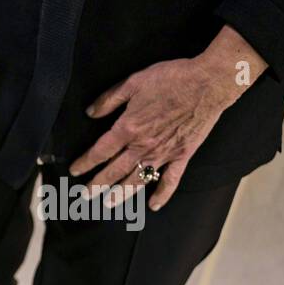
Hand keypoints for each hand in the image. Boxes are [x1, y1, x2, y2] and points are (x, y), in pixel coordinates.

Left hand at [70, 25, 265, 210]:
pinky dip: (162, 194)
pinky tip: (153, 206)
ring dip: (121, 194)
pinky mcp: (182, 155)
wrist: (209, 82)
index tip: (75, 171)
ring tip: (109, 205)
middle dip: (97, 185)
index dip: (85, 163)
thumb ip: (109, 99)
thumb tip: (90, 112)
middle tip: (85, 196)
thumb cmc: (172, 78)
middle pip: (114, 171)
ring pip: (137, 180)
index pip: (100, 151)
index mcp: (128, 128)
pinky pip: (170, 180)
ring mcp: (163, 153)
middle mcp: (143, 146)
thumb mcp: (134, 82)